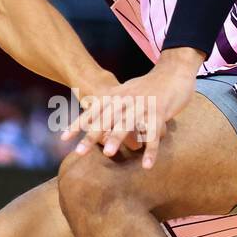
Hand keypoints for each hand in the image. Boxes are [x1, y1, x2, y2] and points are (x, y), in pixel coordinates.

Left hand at [62, 47, 201, 168]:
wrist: (173, 71)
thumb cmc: (147, 86)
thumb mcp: (124, 92)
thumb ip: (110, 105)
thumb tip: (94, 120)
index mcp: (115, 96)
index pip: (93, 111)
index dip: (78, 124)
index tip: (64, 139)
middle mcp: (126, 100)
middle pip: (106, 118)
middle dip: (92, 135)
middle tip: (79, 152)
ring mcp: (142, 105)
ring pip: (128, 123)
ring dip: (117, 138)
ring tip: (108, 154)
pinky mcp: (160, 111)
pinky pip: (154, 133)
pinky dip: (151, 150)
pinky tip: (147, 166)